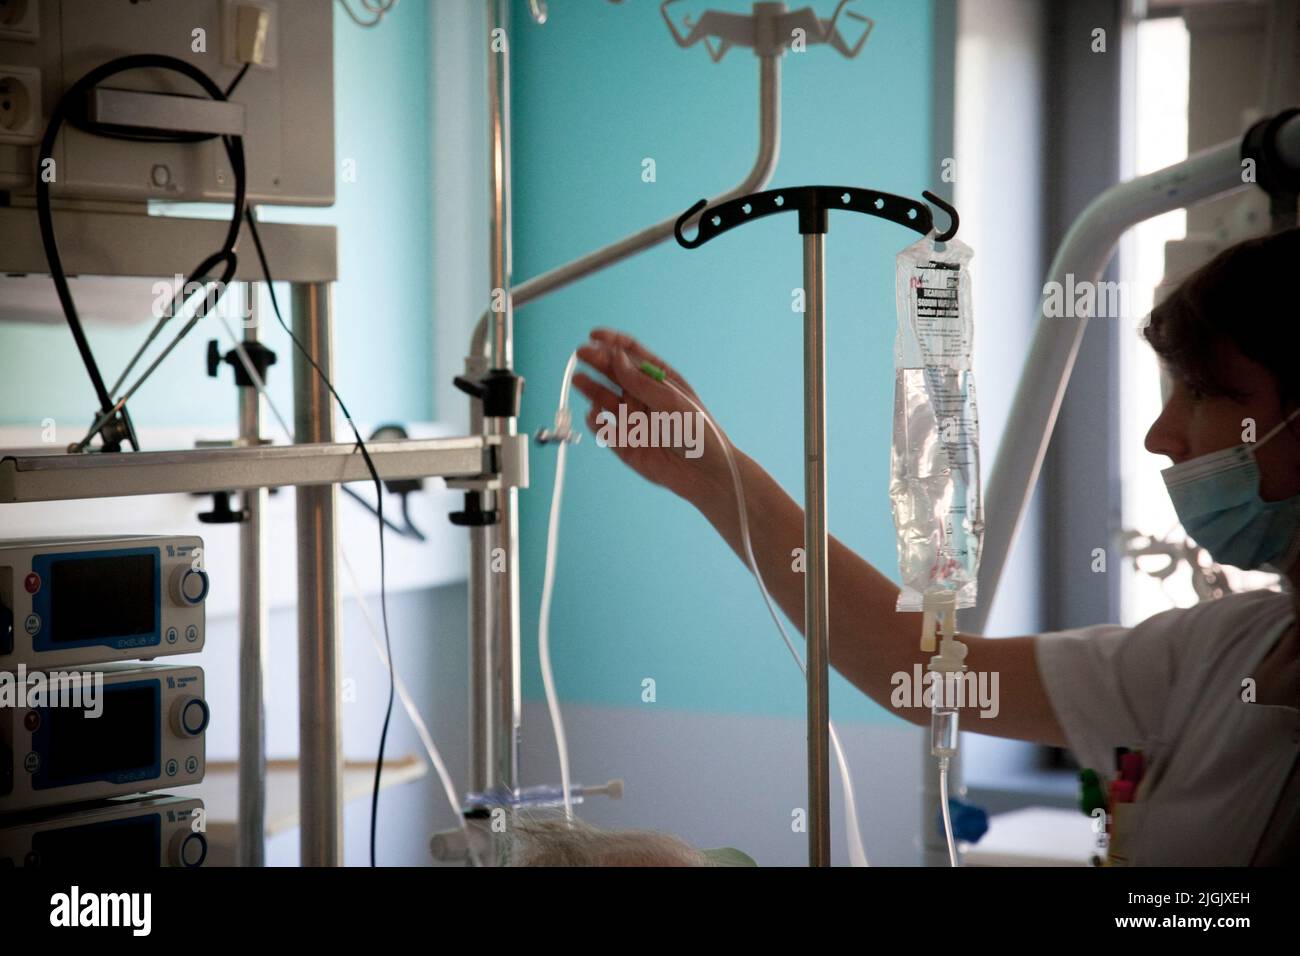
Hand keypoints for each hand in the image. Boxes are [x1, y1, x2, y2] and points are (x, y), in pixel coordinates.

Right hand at [573, 329, 733, 507]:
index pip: (632, 354)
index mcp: (659, 380)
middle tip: (581, 354)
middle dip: (597, 362)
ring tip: (578, 379)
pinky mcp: (624, 444)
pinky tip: (594, 414)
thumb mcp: (672, 401)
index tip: (594, 336)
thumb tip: (617, 357)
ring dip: (591, 387)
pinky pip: (604, 429)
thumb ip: (641, 382)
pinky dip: (595, 421)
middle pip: (614, 373)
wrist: (705, 474)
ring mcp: (632, 420)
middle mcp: (643, 397)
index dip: (612, 342)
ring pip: (604, 398)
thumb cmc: (698, 432)